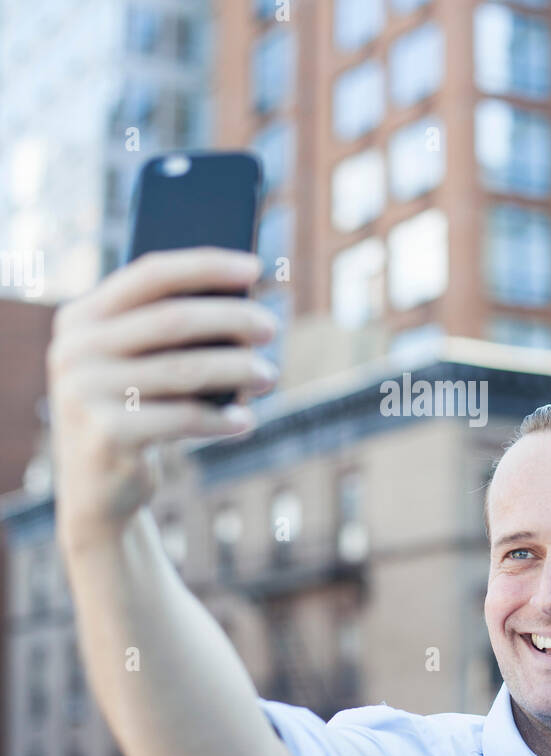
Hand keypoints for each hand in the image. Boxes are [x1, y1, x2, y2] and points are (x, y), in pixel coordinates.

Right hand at [47, 247, 278, 554]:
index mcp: (79, 318)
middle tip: (271, 328)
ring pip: (184, 369)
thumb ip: (168, 330)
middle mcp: (73, 350)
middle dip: (232, 319)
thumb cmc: (132, 411)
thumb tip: (242, 302)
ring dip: (237, 370)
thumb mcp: (137, 365)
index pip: (150, 274)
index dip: (206, 266)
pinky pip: (182, 418)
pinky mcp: (105, 436)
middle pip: (173, 319)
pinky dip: (221, 420)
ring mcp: (84, 393)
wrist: (96, 489)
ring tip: (269, 376)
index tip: (255, 267)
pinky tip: (246, 421)